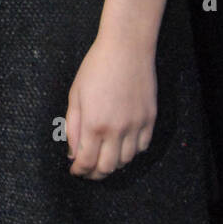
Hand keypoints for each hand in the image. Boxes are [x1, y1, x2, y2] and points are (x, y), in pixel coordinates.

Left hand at [65, 37, 156, 178]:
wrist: (126, 49)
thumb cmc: (96, 67)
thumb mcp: (76, 94)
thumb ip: (73, 126)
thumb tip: (72, 153)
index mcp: (94, 124)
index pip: (87, 162)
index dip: (80, 171)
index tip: (75, 171)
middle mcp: (117, 130)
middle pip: (107, 167)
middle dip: (95, 174)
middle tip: (88, 171)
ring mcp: (136, 126)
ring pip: (126, 160)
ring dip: (113, 164)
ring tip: (103, 158)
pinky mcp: (150, 120)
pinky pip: (142, 147)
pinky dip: (131, 152)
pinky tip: (122, 147)